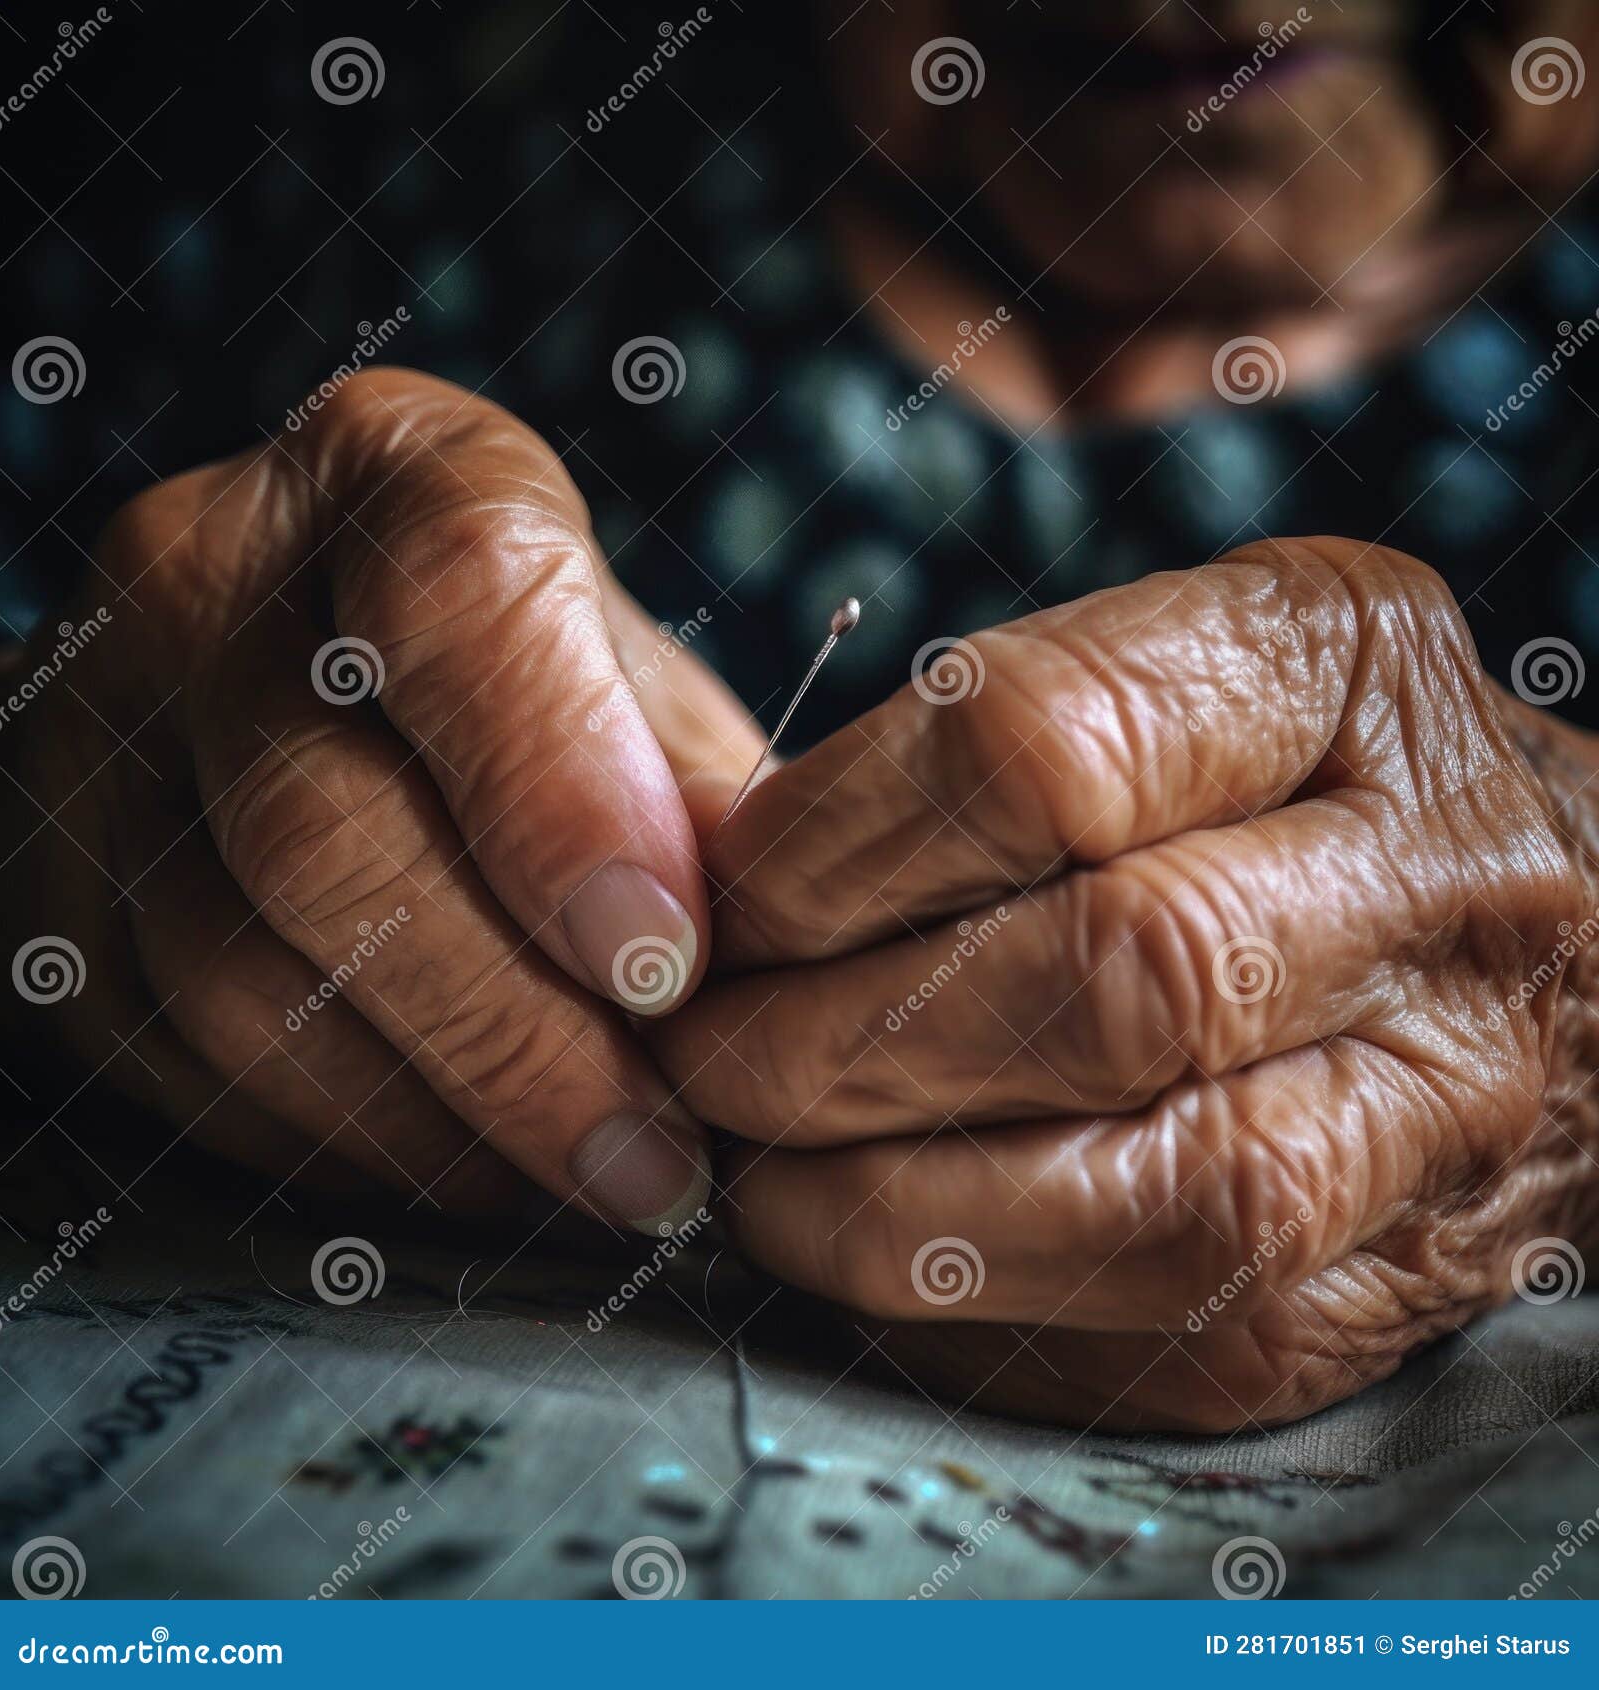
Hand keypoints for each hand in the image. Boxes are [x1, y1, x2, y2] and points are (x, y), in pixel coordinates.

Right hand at [0, 369, 757, 1232]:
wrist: (293, 689)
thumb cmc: (529, 690)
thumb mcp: (636, 689)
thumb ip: (695, 799)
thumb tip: (767, 972)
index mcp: (394, 473)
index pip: (461, 596)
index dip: (563, 795)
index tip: (664, 966)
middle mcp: (207, 577)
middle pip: (323, 828)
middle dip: (512, 1032)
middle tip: (653, 1160)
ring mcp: (97, 735)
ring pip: (236, 975)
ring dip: (435, 1117)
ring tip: (583, 1174)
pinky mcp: (52, 896)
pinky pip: (180, 1066)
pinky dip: (344, 1143)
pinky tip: (461, 1159)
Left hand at [651, 537, 1598, 1428]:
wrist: (1551, 948)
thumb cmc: (1293, 788)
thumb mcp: (1176, 680)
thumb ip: (984, 751)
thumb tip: (731, 881)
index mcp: (1341, 665)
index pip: (1046, 747)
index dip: (834, 847)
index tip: (723, 908)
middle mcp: (1430, 874)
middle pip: (1105, 977)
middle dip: (839, 1042)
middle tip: (706, 1058)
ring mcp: (1445, 1094)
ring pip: (1160, 1190)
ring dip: (893, 1205)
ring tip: (760, 1176)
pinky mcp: (1405, 1274)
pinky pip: (1178, 1327)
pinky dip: (983, 1309)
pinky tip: (880, 1256)